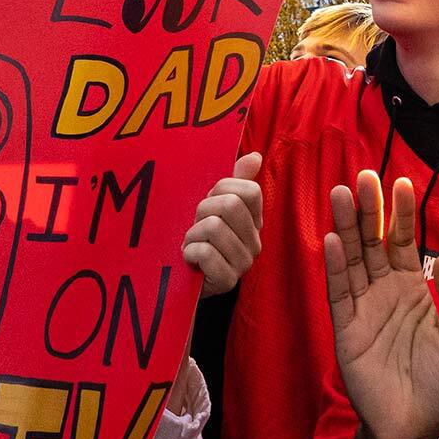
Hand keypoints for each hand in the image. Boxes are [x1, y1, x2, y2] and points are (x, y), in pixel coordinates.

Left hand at [182, 152, 263, 297]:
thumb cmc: (200, 240)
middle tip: (196, 225)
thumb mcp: (214, 208)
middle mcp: (255, 242)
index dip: (222, 188)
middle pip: (230, 205)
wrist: (183, 282)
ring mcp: (243, 263)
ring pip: (214, 227)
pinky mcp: (228, 281)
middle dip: (203, 210)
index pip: (250, 191)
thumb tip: (255, 156)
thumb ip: (235, 181)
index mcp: (254, 221)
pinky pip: (205, 252)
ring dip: (192, 234)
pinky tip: (190, 260)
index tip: (209, 201)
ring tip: (191, 244)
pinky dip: (189, 252)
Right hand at [325, 171, 438, 438]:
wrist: (413, 427)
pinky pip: (339, 293)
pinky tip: (333, 241)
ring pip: (353, 259)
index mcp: (414, 289)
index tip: (400, 183)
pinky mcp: (346, 329)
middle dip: (369, 210)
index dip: (403, 214)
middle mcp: (385, 291)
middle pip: (374, 242)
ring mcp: (363, 308)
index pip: (406, 242)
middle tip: (363, 176)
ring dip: (346, 227)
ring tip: (341, 194)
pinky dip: (336, 267)